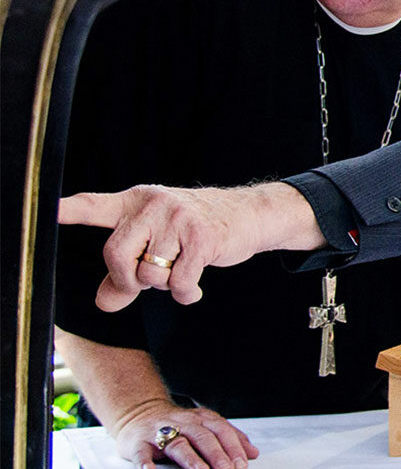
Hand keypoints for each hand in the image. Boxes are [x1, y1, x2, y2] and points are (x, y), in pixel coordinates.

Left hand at [59, 182, 323, 310]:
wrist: (247, 215)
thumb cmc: (193, 231)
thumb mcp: (155, 244)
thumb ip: (123, 274)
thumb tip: (105, 303)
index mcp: (134, 202)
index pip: (93, 206)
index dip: (67, 210)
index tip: (49, 210)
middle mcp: (153, 205)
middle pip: (116, 255)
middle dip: (128, 279)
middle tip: (147, 280)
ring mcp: (178, 219)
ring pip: (150, 275)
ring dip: (164, 285)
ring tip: (180, 270)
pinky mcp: (202, 238)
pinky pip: (179, 284)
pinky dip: (186, 294)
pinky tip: (194, 287)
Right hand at [113, 399, 257, 468]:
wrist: (140, 413)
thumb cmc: (177, 425)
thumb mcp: (206, 426)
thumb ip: (230, 438)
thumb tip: (253, 453)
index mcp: (202, 419)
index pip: (222, 431)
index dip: (233, 447)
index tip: (242, 463)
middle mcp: (184, 423)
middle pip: (204, 437)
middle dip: (217, 455)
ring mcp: (161, 432)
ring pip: (178, 444)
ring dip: (191, 459)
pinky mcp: (140, 442)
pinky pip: (142, 453)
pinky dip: (146, 463)